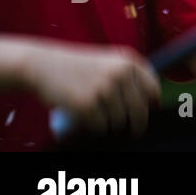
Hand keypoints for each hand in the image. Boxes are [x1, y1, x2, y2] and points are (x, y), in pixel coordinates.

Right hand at [24, 41, 159, 136]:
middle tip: (135, 133)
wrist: (42, 65)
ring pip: (119, 121)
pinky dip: (94, 128)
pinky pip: (100, 126)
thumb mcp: (108, 61)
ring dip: (110, 125)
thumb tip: (152, 100)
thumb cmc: (76, 66)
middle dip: (138, 125)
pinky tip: (85, 119)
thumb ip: (128, 75)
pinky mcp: (87, 105)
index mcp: (128, 61)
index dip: (152, 103)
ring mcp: (104, 89)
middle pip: (140, 110)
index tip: (150, 112)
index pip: (152, 88)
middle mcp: (120, 73)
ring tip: (97, 116)